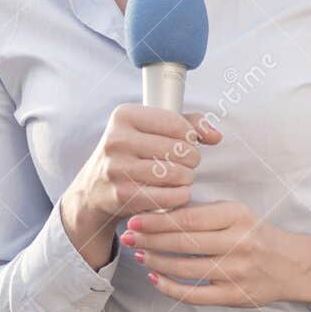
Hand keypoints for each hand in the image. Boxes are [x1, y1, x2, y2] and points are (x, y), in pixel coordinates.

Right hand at [59, 105, 220, 268]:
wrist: (95, 189)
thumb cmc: (132, 153)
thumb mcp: (151, 129)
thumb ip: (188, 123)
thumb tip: (215, 136)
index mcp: (124, 115)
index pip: (176, 123)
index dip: (190, 136)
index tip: (186, 143)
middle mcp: (117, 139)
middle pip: (178, 149)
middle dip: (191, 159)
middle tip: (187, 163)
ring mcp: (117, 168)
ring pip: (174, 173)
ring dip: (187, 178)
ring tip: (183, 177)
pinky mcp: (122, 194)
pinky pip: (168, 195)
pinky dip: (180, 195)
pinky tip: (177, 192)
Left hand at [121, 200, 310, 311]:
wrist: (291, 265)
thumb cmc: (254, 234)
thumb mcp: (235, 214)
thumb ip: (203, 214)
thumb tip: (157, 213)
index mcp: (236, 216)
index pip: (188, 218)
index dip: (157, 220)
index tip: (135, 218)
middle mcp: (238, 243)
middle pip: (183, 243)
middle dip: (149, 239)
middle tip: (127, 236)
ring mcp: (237, 272)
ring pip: (186, 268)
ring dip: (156, 261)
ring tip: (139, 254)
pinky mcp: (235, 296)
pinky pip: (195, 295)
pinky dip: (170, 287)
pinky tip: (155, 277)